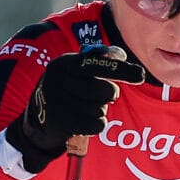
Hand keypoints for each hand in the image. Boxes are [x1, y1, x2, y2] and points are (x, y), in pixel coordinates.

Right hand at [8, 48, 145, 170]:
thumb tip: (119, 55)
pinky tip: (86, 121)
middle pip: (104, 90)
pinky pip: (97, 124)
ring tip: (88, 107)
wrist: (39, 118)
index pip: (98, 65)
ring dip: (101, 109)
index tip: (140, 75)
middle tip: (104, 95)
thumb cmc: (67, 88)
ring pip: (101, 109)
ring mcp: (58, 104)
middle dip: (110, 94)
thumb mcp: (76, 69)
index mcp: (63, 63)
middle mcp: (58, 82)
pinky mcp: (62, 124)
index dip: (121, 70)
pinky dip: (97, 123)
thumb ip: (98, 60)